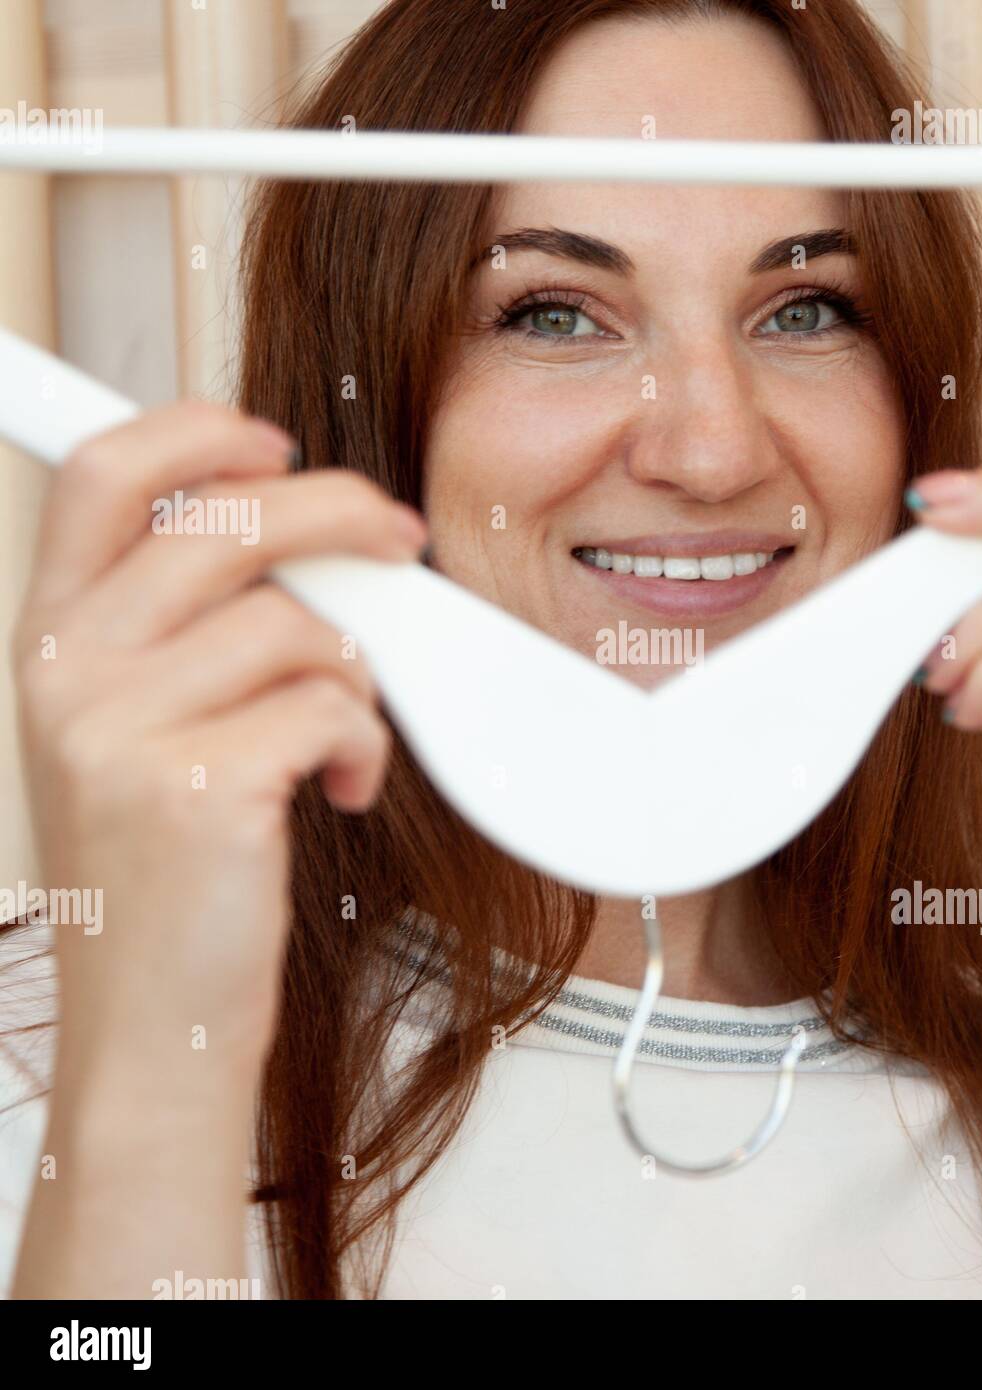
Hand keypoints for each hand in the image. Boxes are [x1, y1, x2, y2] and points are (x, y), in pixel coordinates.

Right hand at [12, 403, 426, 1087]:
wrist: (150, 1027)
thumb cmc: (164, 878)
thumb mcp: (137, 735)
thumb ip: (189, 632)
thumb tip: (307, 545)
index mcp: (52, 642)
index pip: (102, 478)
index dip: (191, 434)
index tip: (266, 441)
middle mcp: (69, 673)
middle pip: (227, 521)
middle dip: (339, 511)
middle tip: (396, 539)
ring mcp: (122, 731)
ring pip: (298, 626)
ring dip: (354, 674)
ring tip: (340, 734)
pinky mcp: (198, 788)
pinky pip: (333, 706)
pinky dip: (365, 743)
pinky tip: (341, 789)